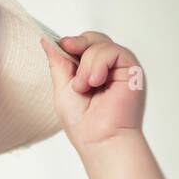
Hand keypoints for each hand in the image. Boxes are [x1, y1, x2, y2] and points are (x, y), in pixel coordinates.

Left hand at [39, 31, 145, 149]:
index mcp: (91, 72)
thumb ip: (58, 62)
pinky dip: (99, 63)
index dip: (71, 43)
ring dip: (86, 64)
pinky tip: (95, 81)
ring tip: (83, 87)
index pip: (82, 46)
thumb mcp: (62, 87)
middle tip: (68, 53)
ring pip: (101, 44)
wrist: (98, 139)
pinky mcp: (131, 69)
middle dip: (78, 45)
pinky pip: (113, 51)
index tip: (61, 45)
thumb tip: (47, 40)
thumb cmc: (82, 123)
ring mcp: (119, 68)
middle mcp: (107, 68)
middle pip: (93, 39)